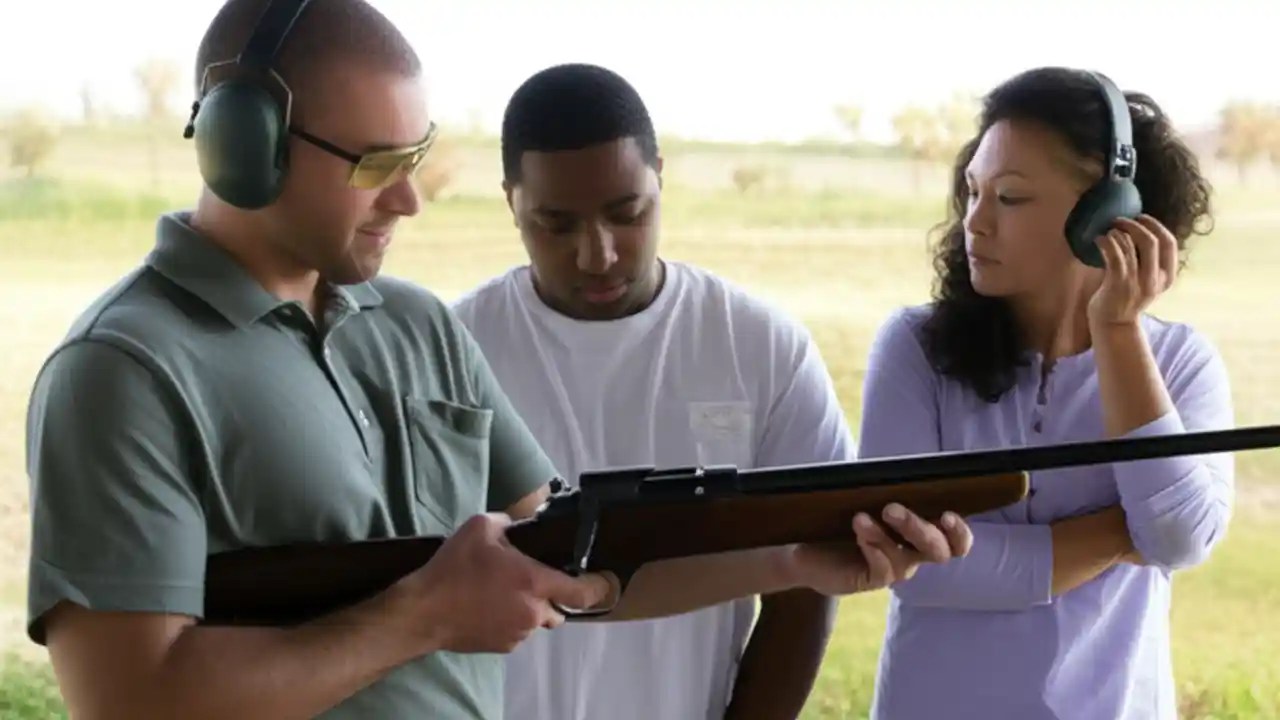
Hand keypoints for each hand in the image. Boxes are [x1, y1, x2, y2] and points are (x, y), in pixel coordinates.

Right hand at [391, 513, 612, 654]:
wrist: (424, 611)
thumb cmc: (454, 568)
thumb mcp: (480, 527)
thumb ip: (509, 522)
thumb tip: (521, 524)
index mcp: (535, 583)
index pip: (582, 593)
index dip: (597, 588)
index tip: (601, 583)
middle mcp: (533, 612)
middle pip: (559, 609)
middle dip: (551, 597)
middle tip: (528, 580)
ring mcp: (518, 634)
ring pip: (536, 621)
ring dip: (528, 609)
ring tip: (502, 593)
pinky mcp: (501, 647)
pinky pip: (517, 633)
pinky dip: (510, 621)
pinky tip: (488, 608)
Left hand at [789, 504, 972, 595]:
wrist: (809, 546)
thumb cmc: (844, 516)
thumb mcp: (866, 500)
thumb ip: (886, 491)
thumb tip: (895, 473)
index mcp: (921, 531)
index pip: (956, 540)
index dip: (960, 532)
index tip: (949, 515)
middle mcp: (913, 553)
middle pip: (937, 550)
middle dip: (918, 527)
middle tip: (891, 508)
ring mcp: (894, 568)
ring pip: (905, 560)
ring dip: (883, 535)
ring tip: (860, 518)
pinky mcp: (871, 579)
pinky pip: (882, 570)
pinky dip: (872, 550)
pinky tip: (859, 535)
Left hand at [1087, 214, 1179, 327]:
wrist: (1114, 324)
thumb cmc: (1127, 297)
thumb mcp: (1147, 280)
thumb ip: (1148, 260)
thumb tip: (1138, 229)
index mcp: (1167, 277)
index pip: (1170, 244)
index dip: (1156, 226)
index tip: (1141, 217)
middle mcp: (1155, 280)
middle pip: (1151, 241)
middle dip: (1134, 225)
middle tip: (1119, 220)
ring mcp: (1137, 283)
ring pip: (1130, 247)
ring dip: (1117, 234)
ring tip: (1107, 231)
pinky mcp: (1118, 285)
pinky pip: (1114, 255)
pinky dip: (1106, 242)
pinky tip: (1098, 239)